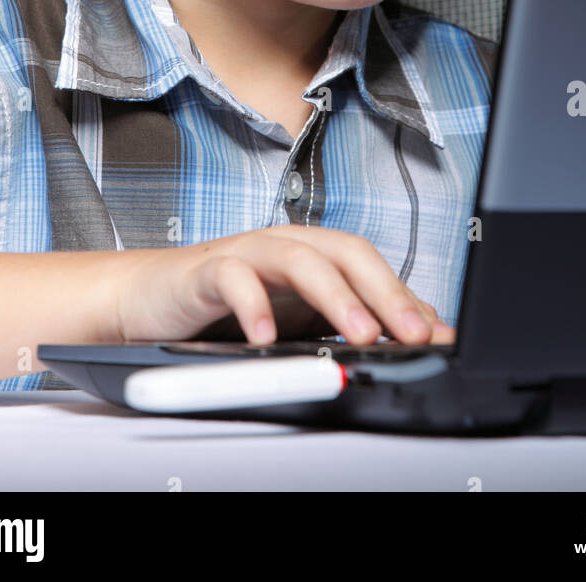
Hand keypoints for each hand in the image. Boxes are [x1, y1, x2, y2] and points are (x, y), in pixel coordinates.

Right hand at [108, 225, 455, 347]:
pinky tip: (268, 339)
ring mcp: (246, 253)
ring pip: (299, 259)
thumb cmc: (225, 305)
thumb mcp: (295, 317)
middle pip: (344, 252)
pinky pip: (233, 279)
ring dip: (335, 296)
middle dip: (382, 292)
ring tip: (359, 334)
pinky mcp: (205, 270)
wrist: (147, 298)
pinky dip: (253, 306)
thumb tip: (416, 334)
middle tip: (411, 333)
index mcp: (311, 253)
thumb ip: (347, 320)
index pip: (370, 265)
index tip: (437, 335)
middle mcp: (284, 245)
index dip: (405, 295)